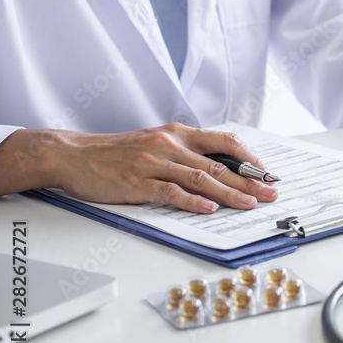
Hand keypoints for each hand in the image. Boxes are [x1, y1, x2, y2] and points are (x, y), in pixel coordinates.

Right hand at [45, 124, 278, 212]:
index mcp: (177, 134)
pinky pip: (170, 192)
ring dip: (229, 193)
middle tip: (270, 193)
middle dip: (249, 180)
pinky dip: (192, 201)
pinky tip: (209, 209)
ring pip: (201, 178)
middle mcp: (169, 145)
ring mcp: (153, 164)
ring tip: (249, 204)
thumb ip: (186, 153)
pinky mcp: (137, 183)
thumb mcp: (156, 142)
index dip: (249, 158)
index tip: (266, 172)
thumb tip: (220, 169)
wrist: (73, 154)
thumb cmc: (116, 153)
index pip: (223, 142)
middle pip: (218, 164)